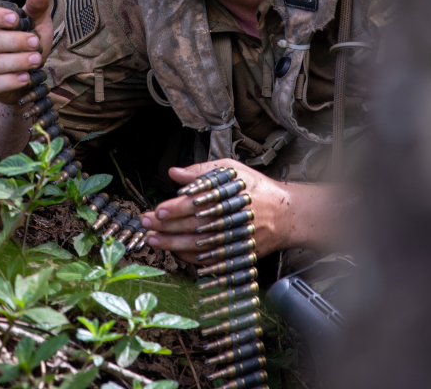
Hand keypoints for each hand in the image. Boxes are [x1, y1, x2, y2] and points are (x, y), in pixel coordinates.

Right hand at [0, 0, 53, 104]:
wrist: (30, 75)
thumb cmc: (30, 44)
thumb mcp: (37, 24)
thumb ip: (37, 8)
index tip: (16, 19)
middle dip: (15, 41)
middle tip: (36, 43)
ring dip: (17, 61)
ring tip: (37, 60)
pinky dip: (13, 80)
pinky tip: (27, 77)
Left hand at [140, 159, 301, 260]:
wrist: (285, 215)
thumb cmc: (255, 188)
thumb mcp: (231, 170)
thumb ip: (200, 172)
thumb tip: (174, 173)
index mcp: (224, 197)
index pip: (193, 204)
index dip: (174, 208)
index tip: (156, 211)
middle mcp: (227, 220)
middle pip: (191, 225)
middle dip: (165, 226)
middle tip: (145, 224)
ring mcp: (231, 240)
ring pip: (196, 245)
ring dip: (172, 244)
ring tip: (153, 240)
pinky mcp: (234, 255)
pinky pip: (208, 260)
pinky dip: (189, 258)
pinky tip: (174, 252)